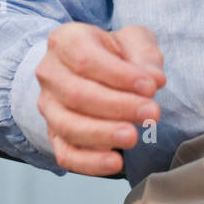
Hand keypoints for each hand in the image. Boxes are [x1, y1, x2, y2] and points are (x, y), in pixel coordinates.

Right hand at [36, 23, 165, 174]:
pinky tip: (115, 162)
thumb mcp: (134, 41)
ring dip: (103, 134)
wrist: (96, 69)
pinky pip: (66, 154)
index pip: (86, 59)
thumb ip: (145, 55)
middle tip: (151, 113)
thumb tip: (154, 79)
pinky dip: (89, 162)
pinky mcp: (54, 135)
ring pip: (68, 126)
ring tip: (134, 137)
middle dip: (118, 106)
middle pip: (77, 94)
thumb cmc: (116, 53)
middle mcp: (50, 73)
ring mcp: (49, 107)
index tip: (150, 87)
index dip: (119, 75)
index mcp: (66, 40)